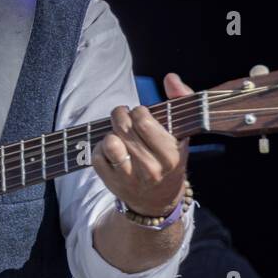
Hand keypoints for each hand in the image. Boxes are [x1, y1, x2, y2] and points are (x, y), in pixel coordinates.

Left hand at [92, 72, 190, 215]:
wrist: (157, 200)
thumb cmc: (168, 160)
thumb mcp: (181, 136)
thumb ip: (179, 103)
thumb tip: (170, 77)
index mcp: (171, 155)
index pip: (145, 122)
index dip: (138, 112)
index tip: (139, 113)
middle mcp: (151, 168)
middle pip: (124, 128)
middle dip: (120, 115)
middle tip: (122, 115)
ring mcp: (130, 177)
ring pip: (109, 143)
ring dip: (110, 132)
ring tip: (117, 133)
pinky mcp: (111, 182)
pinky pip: (96, 155)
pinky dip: (99, 147)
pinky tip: (110, 148)